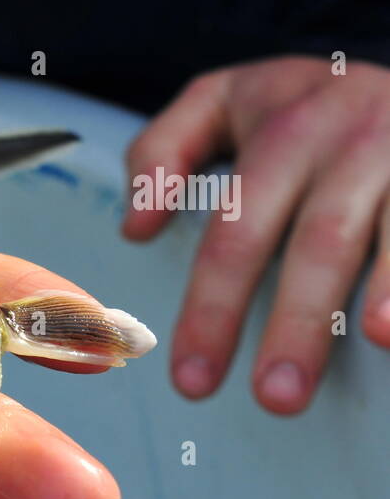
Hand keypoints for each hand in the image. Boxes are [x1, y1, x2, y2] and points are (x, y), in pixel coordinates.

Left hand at [124, 56, 389, 413]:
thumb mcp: (222, 100)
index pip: (235, 232)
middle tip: (275, 398)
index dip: (212, 309)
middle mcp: (350, 141)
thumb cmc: (300, 102)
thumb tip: (135, 227)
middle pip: (317, 242)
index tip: (193, 377)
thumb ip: (162, 151)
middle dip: (295, 324)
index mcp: (280, 132)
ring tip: (379, 344)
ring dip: (388, 290)